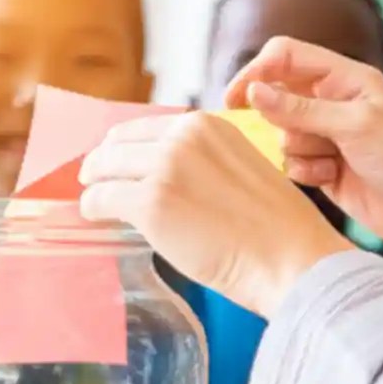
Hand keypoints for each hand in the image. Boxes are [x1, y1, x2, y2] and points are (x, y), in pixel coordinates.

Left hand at [79, 112, 352, 315]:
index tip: (115, 158)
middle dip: (103, 162)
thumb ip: (205, 162)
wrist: (290, 258)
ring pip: (106, 168)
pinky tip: (93, 215)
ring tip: (92, 198)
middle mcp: (182, 138)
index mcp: (207, 125)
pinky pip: (102, 200)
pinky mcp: (150, 204)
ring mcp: (164, 169)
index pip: (148, 126)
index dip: (126, 144)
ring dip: (95, 184)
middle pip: (120, 144)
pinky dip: (92, 207)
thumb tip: (165, 175)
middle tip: (93, 178)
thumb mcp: (242, 169)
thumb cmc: (276, 228)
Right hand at [224, 37, 382, 255]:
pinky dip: (304, 172)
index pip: (285, 55)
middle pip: (276, 96)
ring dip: (297, 151)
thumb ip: (301, 109)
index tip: (236, 100)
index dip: (256, 72)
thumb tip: (253, 92)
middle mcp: (332, 101)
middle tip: (306, 140)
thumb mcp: (354, 127)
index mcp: (344, 77)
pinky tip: (332, 179)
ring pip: (280, 134)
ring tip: (331, 162)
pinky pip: (291, 163)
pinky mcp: (322, 167)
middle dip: (279, 121)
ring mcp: (326, 135)